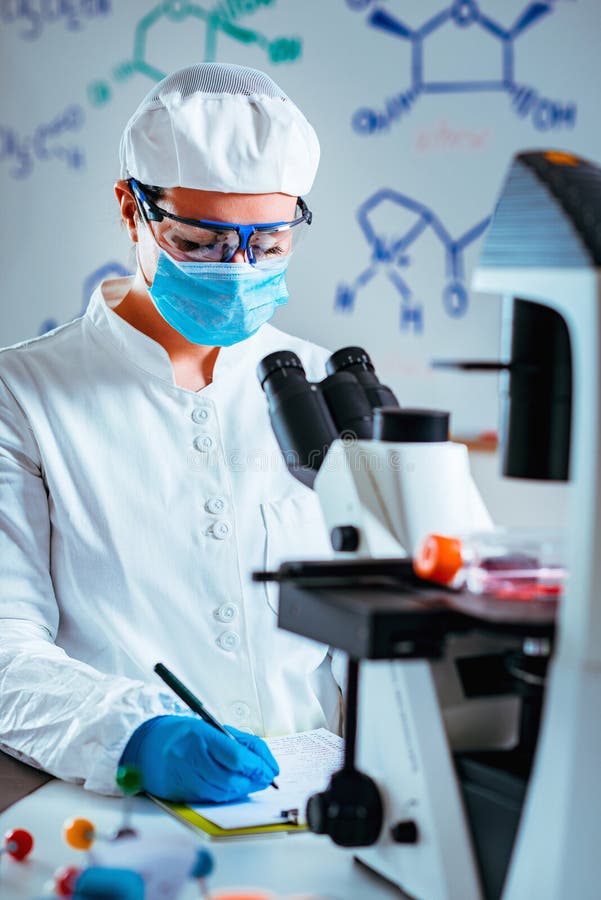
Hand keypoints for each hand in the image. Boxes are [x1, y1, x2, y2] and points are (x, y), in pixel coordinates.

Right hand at [120, 715, 278, 802]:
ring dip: (242, 790)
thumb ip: (240, 743)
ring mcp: (183, 777)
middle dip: (253, 782)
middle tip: (264, 779)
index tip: (269, 770)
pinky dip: (226, 795)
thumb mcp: (213, 728)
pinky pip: (210, 799)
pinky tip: (232, 788)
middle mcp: (190, 757)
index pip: (236, 757)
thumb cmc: (185, 734)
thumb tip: (266, 764)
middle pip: (231, 779)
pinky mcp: (179, 794)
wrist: (149, 746)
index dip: (257, 767)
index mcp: (200, 735)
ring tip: (251, 782)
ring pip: (222, 792)